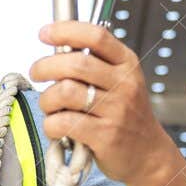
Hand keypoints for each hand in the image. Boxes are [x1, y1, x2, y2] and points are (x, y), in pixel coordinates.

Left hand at [30, 21, 181, 185]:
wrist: (148, 154)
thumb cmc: (125, 115)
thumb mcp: (120, 81)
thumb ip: (93, 64)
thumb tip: (54, 47)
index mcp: (126, 64)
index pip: (96, 36)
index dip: (65, 30)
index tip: (44, 33)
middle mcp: (124, 84)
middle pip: (75, 63)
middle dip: (45, 66)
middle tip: (37, 73)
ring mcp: (116, 111)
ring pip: (64, 92)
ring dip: (46, 100)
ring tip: (50, 106)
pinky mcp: (105, 136)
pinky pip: (63, 123)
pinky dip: (50, 125)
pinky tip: (56, 128)